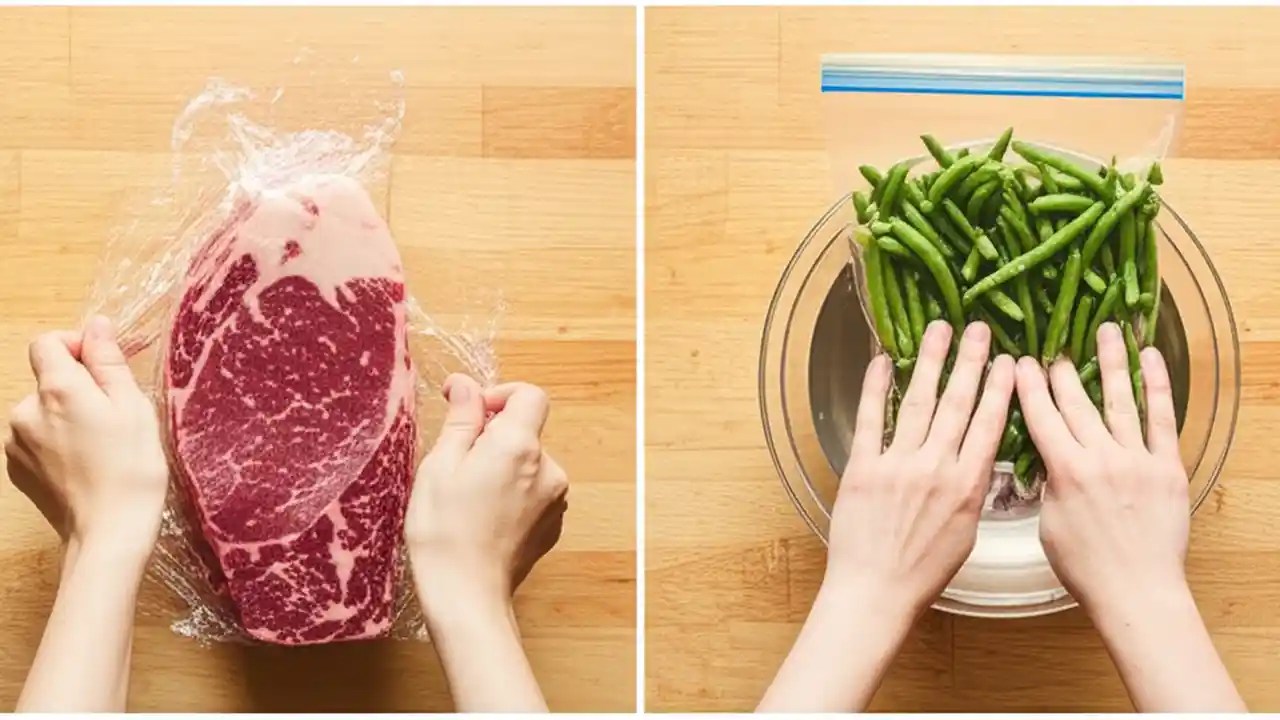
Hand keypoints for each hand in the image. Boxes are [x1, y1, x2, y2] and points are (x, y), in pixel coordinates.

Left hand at [6, 316, 167, 561]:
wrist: (109, 533)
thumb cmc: (132, 468)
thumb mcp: (133, 407)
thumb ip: (109, 361)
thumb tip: (97, 325)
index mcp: (57, 390)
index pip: (47, 342)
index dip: (76, 346)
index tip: (103, 368)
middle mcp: (25, 410)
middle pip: (47, 380)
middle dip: (78, 389)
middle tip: (114, 418)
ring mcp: (15, 442)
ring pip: (42, 411)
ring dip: (67, 418)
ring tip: (100, 446)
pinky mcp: (16, 468)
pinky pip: (35, 439)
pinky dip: (57, 443)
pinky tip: (83, 465)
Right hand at [406, 374, 567, 607]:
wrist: (466, 595)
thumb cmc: (444, 530)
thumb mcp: (440, 465)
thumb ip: (461, 418)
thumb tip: (465, 385)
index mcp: (519, 445)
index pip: (530, 395)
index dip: (500, 396)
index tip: (474, 414)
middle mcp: (548, 468)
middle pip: (527, 432)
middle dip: (494, 437)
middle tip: (458, 465)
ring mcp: (555, 499)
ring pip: (529, 464)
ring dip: (504, 468)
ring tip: (469, 498)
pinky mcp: (553, 525)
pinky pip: (534, 493)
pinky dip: (513, 495)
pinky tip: (485, 518)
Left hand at [759, 321, 1013, 712]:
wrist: (876, 592)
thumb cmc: (923, 573)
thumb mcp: (965, 533)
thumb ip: (971, 491)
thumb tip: (978, 460)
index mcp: (967, 487)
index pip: (988, 426)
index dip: (998, 390)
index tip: (1008, 361)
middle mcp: (935, 468)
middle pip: (956, 404)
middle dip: (969, 363)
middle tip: (977, 329)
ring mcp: (897, 465)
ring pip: (918, 402)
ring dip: (929, 362)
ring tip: (938, 330)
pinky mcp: (862, 468)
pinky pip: (871, 420)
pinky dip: (876, 388)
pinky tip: (882, 361)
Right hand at [1017, 323, 1243, 711]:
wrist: (1137, 591)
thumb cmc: (1084, 568)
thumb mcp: (1048, 524)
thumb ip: (1049, 484)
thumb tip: (1049, 460)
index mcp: (1064, 471)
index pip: (1041, 417)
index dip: (1027, 387)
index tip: (1019, 362)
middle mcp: (1100, 456)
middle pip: (1076, 403)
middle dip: (1060, 371)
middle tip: (1051, 347)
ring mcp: (1137, 459)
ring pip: (1119, 400)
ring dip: (1110, 362)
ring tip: (1106, 330)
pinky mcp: (1168, 467)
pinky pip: (1162, 419)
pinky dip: (1156, 386)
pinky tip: (1151, 359)